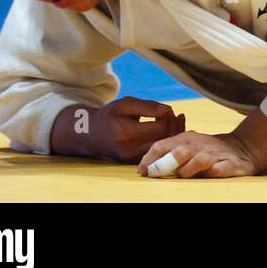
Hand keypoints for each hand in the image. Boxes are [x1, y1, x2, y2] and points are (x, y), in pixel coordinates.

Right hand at [64, 96, 184, 162]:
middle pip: (165, 140)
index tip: (167, 109)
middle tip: (175, 115)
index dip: (169, 116)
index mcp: (126, 133)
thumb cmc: (110, 115)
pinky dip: (166, 142)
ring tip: (174, 121)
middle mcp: (130, 150)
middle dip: (174, 126)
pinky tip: (168, 130)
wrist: (91, 134)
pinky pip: (157, 153)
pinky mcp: (135, 163)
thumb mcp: (126, 104)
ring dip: (173, 135)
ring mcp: (132, 159)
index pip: (160, 127)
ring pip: (163, 149)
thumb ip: (148, 106)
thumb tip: (168, 110)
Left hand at [138, 131, 257, 178]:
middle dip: (164, 164)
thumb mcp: (187, 146)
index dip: (149, 160)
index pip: (162, 146)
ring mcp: (215, 155)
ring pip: (198, 161)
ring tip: (183, 176)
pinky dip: (213, 172)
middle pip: (178, 152)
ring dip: (187, 170)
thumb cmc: (207, 150)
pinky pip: (220, 169)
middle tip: (155, 175)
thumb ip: (167, 153)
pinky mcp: (230, 164)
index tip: (142, 172)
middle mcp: (199, 145)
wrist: (242, 147)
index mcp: (185, 139)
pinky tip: (208, 174)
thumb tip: (144, 168)